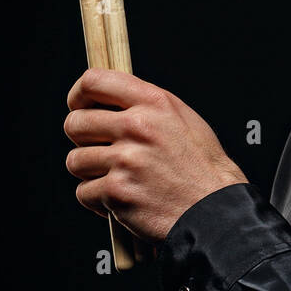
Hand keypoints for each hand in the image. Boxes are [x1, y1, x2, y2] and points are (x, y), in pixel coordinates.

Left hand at [64, 67, 248, 243]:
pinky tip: (122, 199)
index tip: (79, 107)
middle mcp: (138, 127)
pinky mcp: (117, 192)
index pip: (94, 81)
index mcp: (154, 102)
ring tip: (116, 178)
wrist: (215, 210)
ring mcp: (126, 160)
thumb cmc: (202, 167)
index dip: (78, 95)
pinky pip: (84, 192)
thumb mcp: (183, 119)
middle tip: (99, 151)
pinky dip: (98, 201)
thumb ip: (146, 105)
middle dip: (81, 139)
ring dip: (90, 173)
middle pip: (75, 123)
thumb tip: (108, 102)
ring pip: (75, 160)